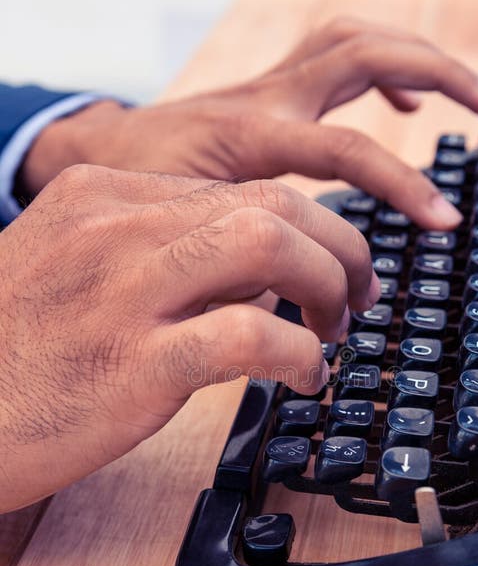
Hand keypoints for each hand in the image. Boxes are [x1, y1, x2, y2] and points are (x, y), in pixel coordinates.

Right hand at [0, 166, 377, 511]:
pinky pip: (251, 336)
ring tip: (335, 331)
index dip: (307, 226)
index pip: (238, 187)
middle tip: (356, 297)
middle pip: (271, 204)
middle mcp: (114, 227)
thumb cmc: (16, 355)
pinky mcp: (134, 362)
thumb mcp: (73, 269)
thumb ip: (154, 252)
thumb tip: (251, 267)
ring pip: (270, 243)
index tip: (328, 264)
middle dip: (340, 247)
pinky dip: (298, 355)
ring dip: (328, 286)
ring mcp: (123, 290)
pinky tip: (303, 378)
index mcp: (101, 197)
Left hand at [20, 17, 477, 228]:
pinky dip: (379, 77)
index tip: (443, 220)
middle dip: (438, 73)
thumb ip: (241, 254)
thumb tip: (294, 301)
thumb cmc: (133, 193)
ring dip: (417, 57)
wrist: (96, 154)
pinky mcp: (268, 93)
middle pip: (363, 53)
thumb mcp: (182, 229)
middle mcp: (265, 99)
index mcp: (249, 135)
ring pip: (353, 42)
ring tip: (467, 90)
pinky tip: (402, 107)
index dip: (401, 183)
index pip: (345, 148)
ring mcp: (267, 88)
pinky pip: (334, 61)